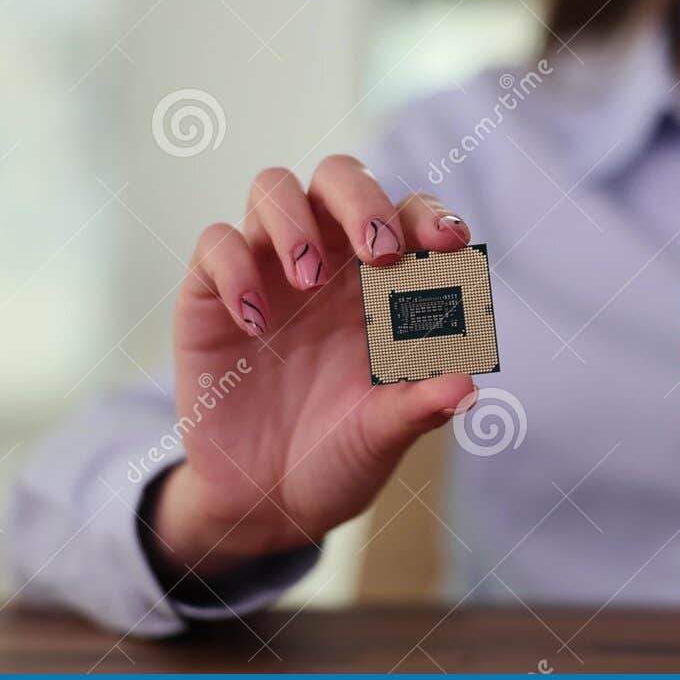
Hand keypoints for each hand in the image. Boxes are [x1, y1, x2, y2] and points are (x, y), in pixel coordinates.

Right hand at [150, 155, 476, 579]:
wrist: (266, 502)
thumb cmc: (339, 454)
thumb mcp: (384, 436)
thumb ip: (421, 406)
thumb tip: (468, 386)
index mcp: (383, 283)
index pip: (409, 216)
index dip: (430, 215)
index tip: (449, 241)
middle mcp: (327, 263)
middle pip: (339, 177)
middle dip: (362, 199)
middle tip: (378, 251)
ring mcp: (267, 270)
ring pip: (273, 188)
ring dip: (294, 220)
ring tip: (304, 279)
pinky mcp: (211, 295)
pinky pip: (215, 244)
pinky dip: (234, 268)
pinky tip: (254, 324)